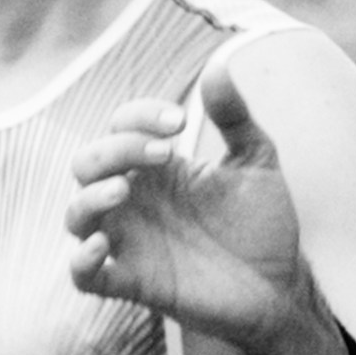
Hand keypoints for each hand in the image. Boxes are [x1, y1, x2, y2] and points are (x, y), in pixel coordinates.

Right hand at [66, 61, 339, 354]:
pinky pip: (84, 277)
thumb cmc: (263, 225)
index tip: (178, 122)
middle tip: (164, 153)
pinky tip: (102, 246)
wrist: (279, 288)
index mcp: (158, 167)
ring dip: (90, 197)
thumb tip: (219, 66)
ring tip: (123, 190)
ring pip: (76, 215)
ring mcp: (130, 242)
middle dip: (115, 150)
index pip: (123, 125)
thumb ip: (236, 118)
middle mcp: (136, 200)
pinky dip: (81, 261)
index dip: (141, 116)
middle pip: (88, 163)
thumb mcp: (257, 162)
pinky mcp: (134, 284)